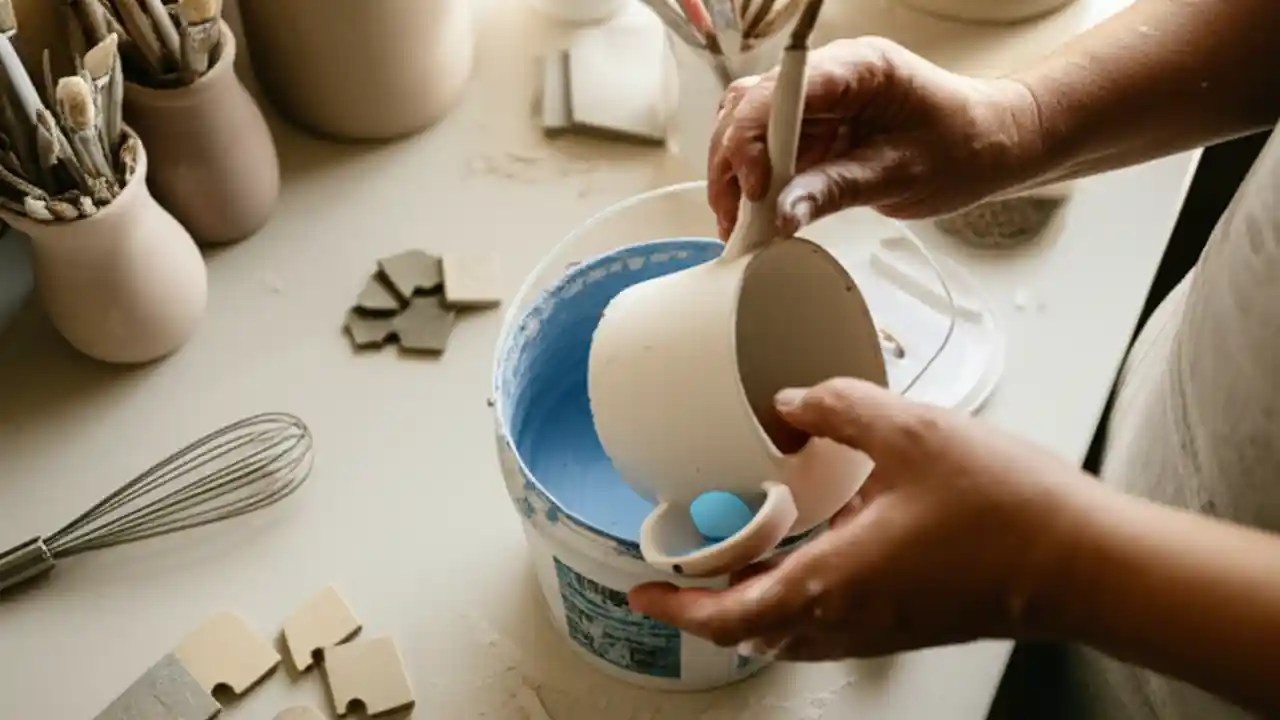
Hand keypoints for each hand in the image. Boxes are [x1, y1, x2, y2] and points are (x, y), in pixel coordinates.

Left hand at [628, 379, 1092, 659]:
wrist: (1084, 564)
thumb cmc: (1007, 510)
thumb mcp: (913, 434)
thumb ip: (840, 410)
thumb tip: (790, 401)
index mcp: (834, 581)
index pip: (730, 613)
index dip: (677, 608)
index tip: (641, 592)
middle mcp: (849, 618)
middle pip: (753, 631)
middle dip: (708, 604)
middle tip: (685, 565)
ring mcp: (880, 628)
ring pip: (791, 633)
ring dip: (752, 604)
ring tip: (739, 556)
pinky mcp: (907, 622)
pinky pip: (830, 624)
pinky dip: (797, 601)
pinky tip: (814, 553)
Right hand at [709, 37, 1045, 240]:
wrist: (990, 143)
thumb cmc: (962, 146)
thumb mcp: (901, 175)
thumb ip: (837, 191)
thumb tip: (781, 215)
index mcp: (857, 68)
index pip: (778, 94)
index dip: (752, 142)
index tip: (755, 193)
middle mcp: (829, 75)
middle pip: (749, 108)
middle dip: (732, 165)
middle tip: (735, 220)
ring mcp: (819, 100)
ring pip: (747, 127)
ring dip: (736, 176)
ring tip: (740, 223)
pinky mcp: (815, 127)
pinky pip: (768, 150)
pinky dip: (754, 184)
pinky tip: (756, 216)